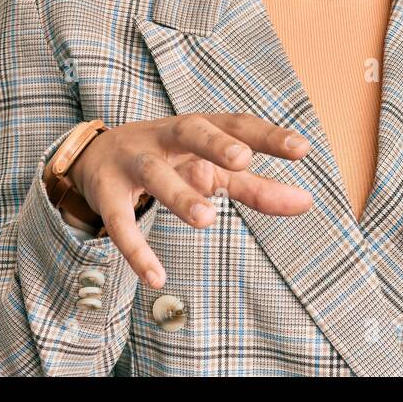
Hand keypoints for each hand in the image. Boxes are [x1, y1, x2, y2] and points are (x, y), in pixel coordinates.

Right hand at [66, 113, 313, 287]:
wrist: (95, 156)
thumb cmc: (171, 161)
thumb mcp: (213, 171)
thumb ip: (257, 187)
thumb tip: (307, 202)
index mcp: (198, 130)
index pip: (236, 124)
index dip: (267, 135)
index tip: (302, 148)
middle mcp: (166, 138)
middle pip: (191, 130)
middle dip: (215, 143)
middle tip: (242, 160)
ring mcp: (133, 162)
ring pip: (155, 173)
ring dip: (179, 194)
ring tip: (207, 219)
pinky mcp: (107, 194)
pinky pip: (119, 221)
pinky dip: (136, 249)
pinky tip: (156, 277)